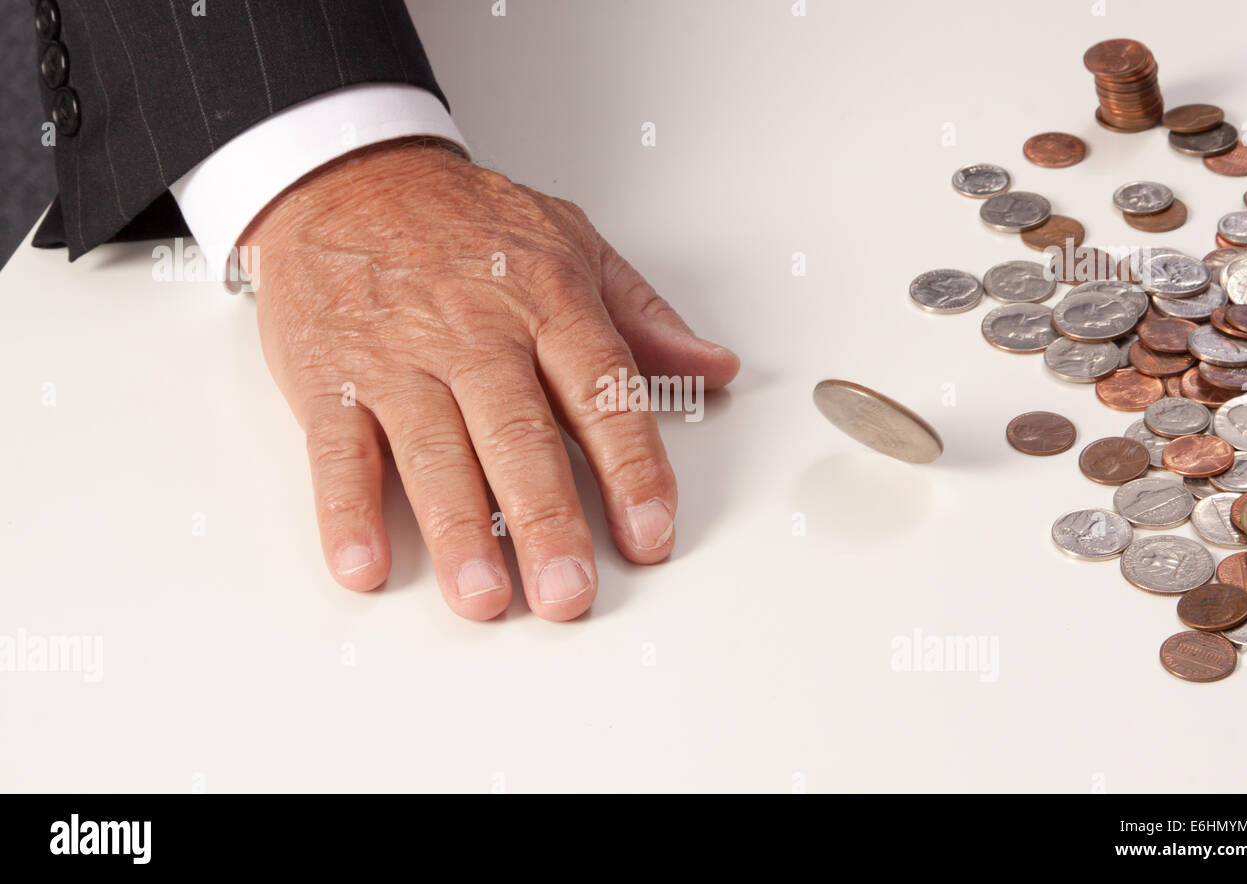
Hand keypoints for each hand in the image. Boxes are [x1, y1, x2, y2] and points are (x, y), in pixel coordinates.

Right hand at [242, 139, 739, 620]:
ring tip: (483, 595)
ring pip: (434, 450)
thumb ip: (645, 316)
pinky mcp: (331, 378)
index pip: (603, 391)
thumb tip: (715, 366)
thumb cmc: (462, 220)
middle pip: (520, 435)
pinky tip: (364, 562)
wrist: (347, 176)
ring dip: (459, 529)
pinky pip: (338, 449)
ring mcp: (399, 358)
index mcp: (547, 301)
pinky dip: (346, 510)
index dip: (631, 467)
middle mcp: (475, 333)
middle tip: (567, 592)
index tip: (650, 532)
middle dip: (547, 520)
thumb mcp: (572, 242)